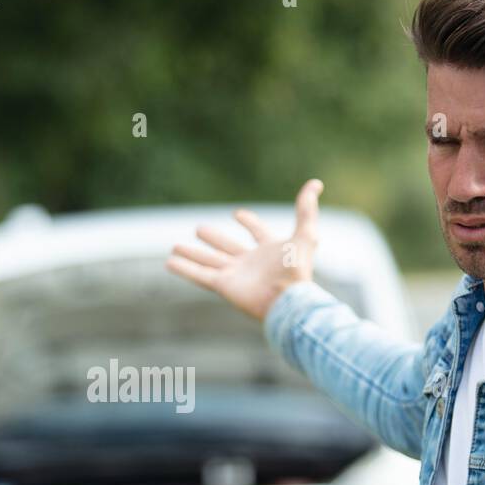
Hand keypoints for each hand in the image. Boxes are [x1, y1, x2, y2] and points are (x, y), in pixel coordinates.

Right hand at [165, 178, 322, 320]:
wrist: (287, 300)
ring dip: (192, 254)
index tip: (237, 214)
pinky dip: (184, 269)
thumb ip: (307, 209)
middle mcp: (250, 263)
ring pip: (209, 261)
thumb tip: (315, 183)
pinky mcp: (224, 286)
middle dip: (214, 239)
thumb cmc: (297, 270)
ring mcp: (235, 275)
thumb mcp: (305, 234)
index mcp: (269, 251)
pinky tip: (169, 262)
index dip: (249, 223)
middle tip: (198, 228)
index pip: (258, 233)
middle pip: (227, 248)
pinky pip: (200, 276)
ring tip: (175, 246)